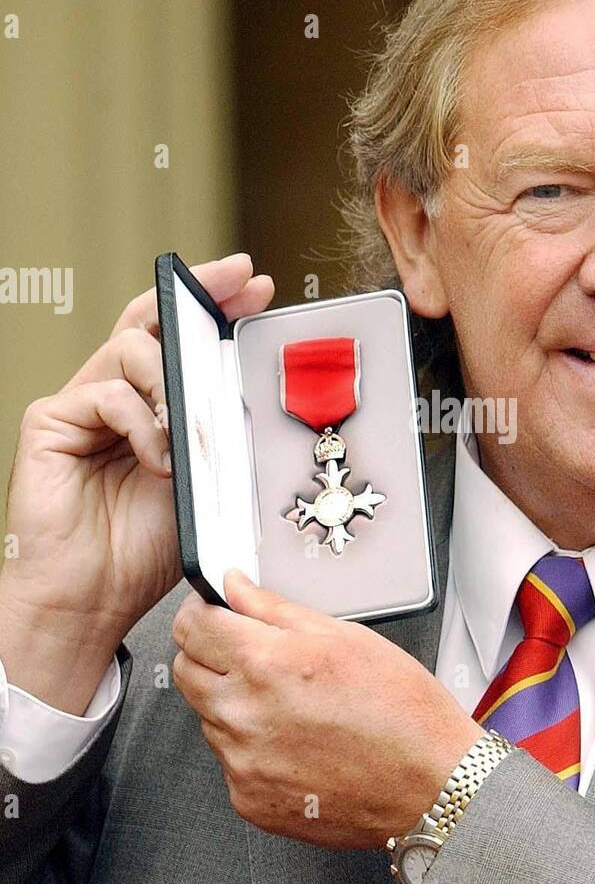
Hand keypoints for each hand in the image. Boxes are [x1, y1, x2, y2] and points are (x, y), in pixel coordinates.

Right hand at [0, 254, 273, 711]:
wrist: (93, 599)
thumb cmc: (143, 551)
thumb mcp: (204, 483)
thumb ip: (217, 437)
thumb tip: (251, 393)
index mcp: (152, 406)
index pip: (180, 336)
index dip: (214, 302)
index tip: (254, 284)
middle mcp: (114, 396)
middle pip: (150, 320)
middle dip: (199, 294)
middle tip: (240, 283)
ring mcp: (81, 406)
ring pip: (132, 351)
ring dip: (174, 384)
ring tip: (191, 433)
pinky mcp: (51, 422)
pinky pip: (105, 393)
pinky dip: (141, 422)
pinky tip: (157, 459)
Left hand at [171, 569, 481, 848]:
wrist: (432, 784)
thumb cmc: (402, 711)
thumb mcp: (344, 636)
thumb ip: (275, 608)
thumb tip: (234, 586)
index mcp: (265, 664)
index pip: (191, 627)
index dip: (201, 612)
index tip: (213, 613)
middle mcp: (243, 714)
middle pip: (186, 671)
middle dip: (210, 654)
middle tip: (253, 655)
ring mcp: (242, 762)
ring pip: (208, 717)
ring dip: (234, 702)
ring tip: (292, 705)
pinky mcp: (249, 800)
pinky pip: (230, 761)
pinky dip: (253, 748)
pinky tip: (296, 741)